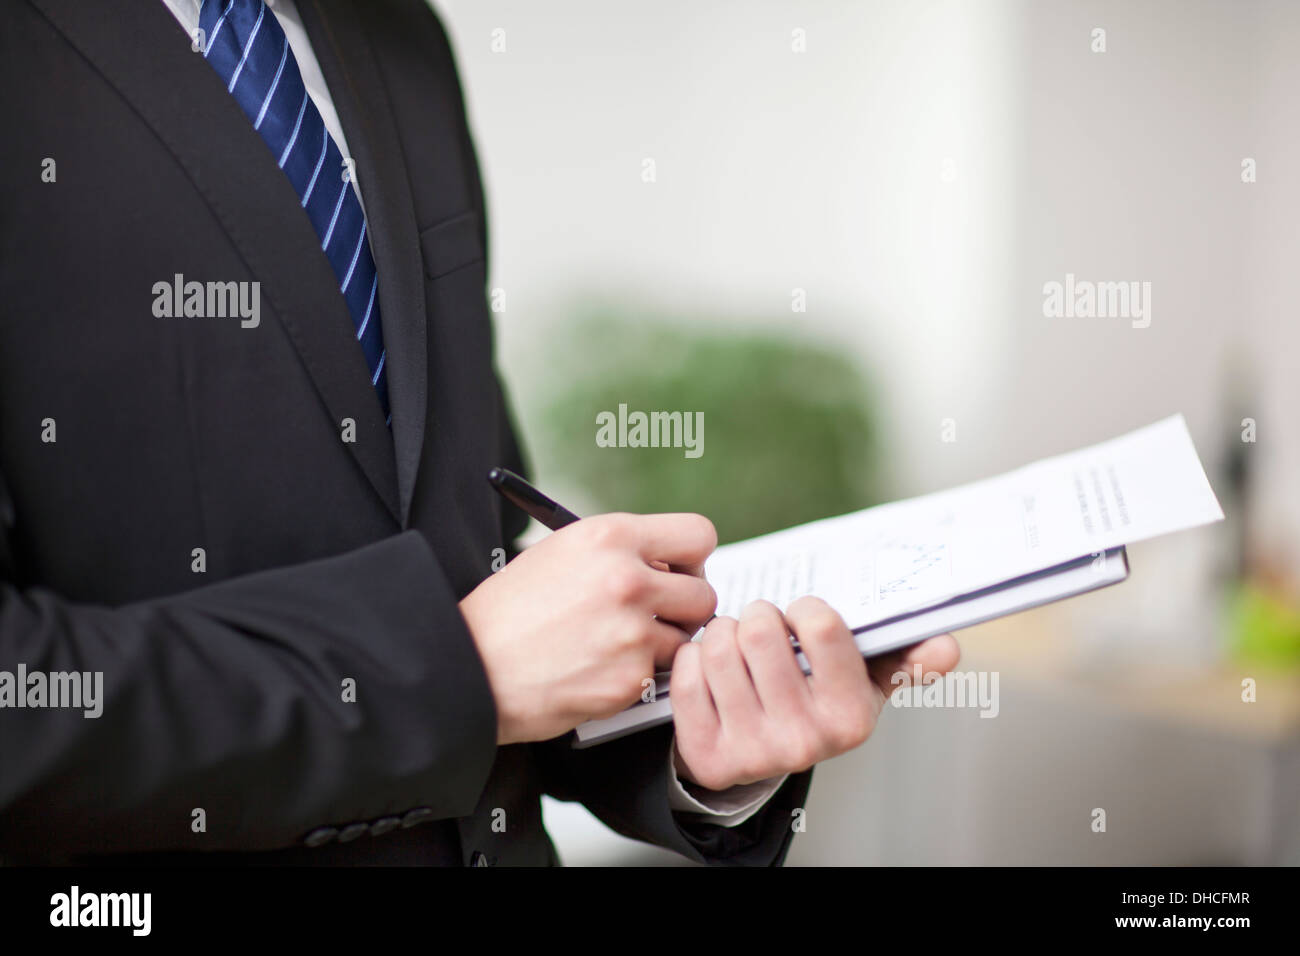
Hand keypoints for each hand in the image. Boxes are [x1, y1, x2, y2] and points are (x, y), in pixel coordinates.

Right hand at [459, 513, 717, 745]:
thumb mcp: (561, 552)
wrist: (470, 667)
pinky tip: (597, 670)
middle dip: (684, 609)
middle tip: (657, 617)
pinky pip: (657, 676)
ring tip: (614, 646)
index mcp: (610, 537)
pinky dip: (635, 677)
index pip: (698, 535)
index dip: (692, 559)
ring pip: (686, 640)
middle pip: (705, 593)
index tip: (678, 573)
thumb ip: (620, 552)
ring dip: (660, 646)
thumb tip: (669, 565)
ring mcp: (631, 633)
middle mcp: (627, 580)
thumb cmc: (509, 611)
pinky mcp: (629, 680)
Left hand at [670, 596, 959, 791]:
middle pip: (761, 631)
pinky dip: (692, 657)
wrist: (757, 758)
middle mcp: (805, 741)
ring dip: (721, 632)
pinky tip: (709, 668)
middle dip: (758, 615)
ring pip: (718, 647)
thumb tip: (947, 646)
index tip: (802, 617)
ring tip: (734, 644)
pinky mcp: (707, 754)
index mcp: (851, 718)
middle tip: (761, 626)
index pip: (822, 624)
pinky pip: (686, 673)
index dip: (804, 607)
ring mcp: (753, 751)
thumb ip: (906, 659)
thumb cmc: (814, 701)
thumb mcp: (864, 683)